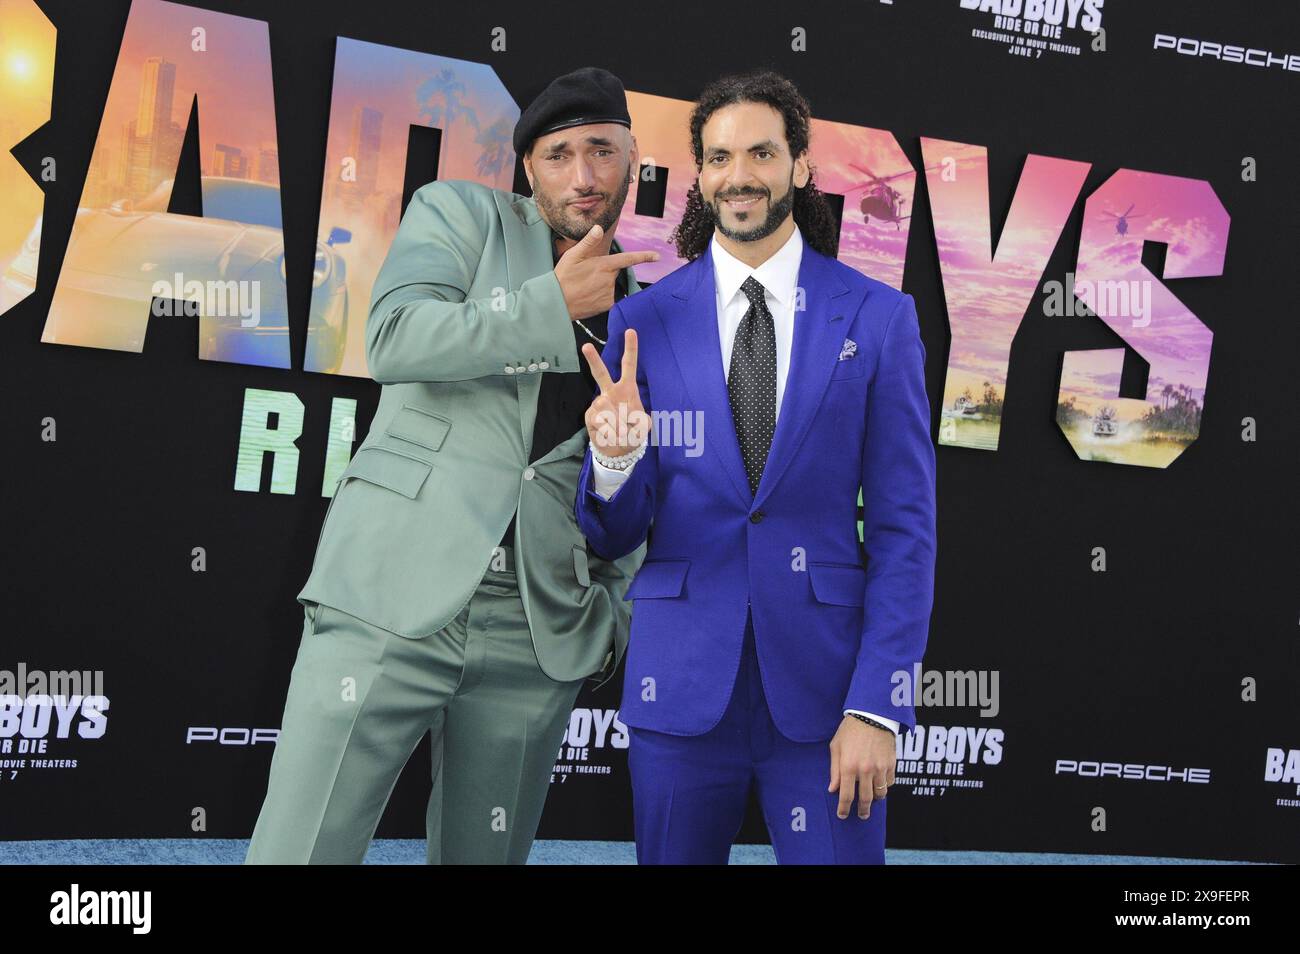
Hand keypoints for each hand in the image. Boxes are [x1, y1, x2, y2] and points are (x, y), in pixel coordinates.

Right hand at [554, 224, 657, 320]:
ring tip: (584, 287)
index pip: (628, 259)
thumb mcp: (572, 256)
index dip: (644, 257)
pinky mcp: (607, 305)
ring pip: (610, 285)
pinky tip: (588, 296)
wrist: (556, 303)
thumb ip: (588, 242)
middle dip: (604, 271)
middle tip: (586, 275)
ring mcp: (609, 293)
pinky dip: (601, 296)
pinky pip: (609, 297)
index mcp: (603, 265)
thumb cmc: (562, 277)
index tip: (657, 256)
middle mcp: (609, 279)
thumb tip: (599, 228)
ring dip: (602, 284)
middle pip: (614, 271)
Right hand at [582, 329, 648, 457]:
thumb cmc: (633, 431)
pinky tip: (612, 434)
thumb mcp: (644, 425)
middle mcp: (610, 392)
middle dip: (593, 359)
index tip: (630, 331)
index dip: (630, 349)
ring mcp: (599, 403)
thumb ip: (640, 420)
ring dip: (616, 421)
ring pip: (603, 405)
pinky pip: (599, 419)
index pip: (628, 365)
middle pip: (600, 373)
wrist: (618, 449)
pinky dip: (609, 430)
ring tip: (622, 431)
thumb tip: (621, 419)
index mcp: (627, 389)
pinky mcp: (590, 415)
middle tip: (585, 346)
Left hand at [828, 715, 895, 818]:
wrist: (872, 715)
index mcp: (848, 766)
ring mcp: (880, 768)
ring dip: (875, 799)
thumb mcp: (836, 747)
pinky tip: (880, 782)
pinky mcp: (891, 764)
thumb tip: (833, 789)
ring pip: (880, 793)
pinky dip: (885, 786)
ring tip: (871, 798)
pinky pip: (890, 782)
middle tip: (862, 815)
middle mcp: (865, 770)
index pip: (846, 796)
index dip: (844, 808)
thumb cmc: (850, 730)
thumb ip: (834, 770)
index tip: (843, 815)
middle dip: (863, 811)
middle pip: (865, 799)